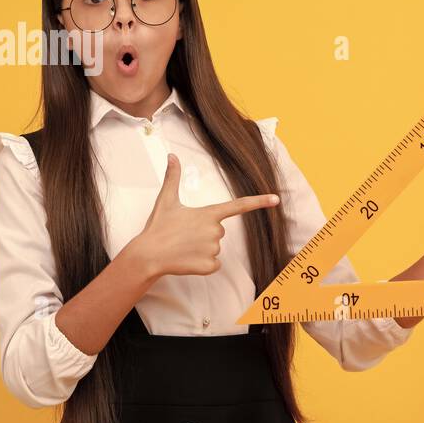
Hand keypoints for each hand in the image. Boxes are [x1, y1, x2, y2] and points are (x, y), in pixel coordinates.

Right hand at [129, 152, 279, 278]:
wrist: (147, 255)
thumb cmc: (158, 227)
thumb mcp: (166, 200)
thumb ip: (173, 177)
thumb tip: (172, 156)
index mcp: (209, 213)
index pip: (239, 205)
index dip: (259, 201)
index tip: (276, 199)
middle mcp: (215, 230)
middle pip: (219, 231)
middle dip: (204, 233)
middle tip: (184, 235)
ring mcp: (214, 249)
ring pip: (215, 248)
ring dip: (202, 249)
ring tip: (183, 247)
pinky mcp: (210, 266)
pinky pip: (214, 265)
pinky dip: (202, 264)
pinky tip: (187, 260)